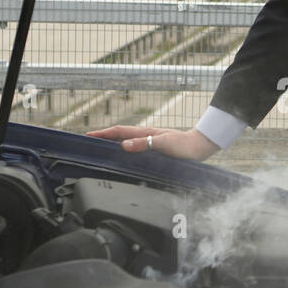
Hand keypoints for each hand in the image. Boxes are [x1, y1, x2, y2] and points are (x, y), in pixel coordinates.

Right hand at [85, 125, 219, 160]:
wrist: (199, 146)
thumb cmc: (183, 145)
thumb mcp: (163, 144)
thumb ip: (144, 144)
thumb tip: (124, 145)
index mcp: (144, 132)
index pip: (118, 131)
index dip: (103, 134)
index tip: (88, 136)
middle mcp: (145, 135)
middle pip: (120, 135)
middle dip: (104, 137)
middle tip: (89, 142)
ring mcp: (149, 141)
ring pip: (126, 140)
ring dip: (113, 143)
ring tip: (101, 148)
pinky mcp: (154, 148)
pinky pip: (134, 148)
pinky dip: (124, 149)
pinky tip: (123, 155)